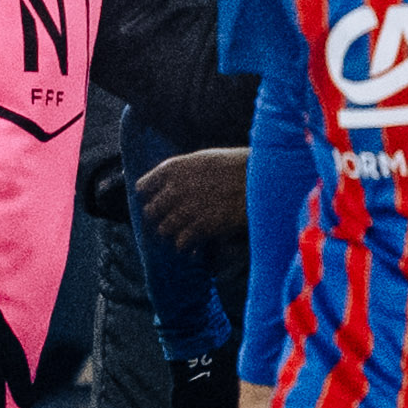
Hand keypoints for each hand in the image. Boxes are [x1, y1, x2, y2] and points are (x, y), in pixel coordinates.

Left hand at [134, 146, 248, 252]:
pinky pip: (182, 243)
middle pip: (150, 211)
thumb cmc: (240, 166)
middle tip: (173, 221)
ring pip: (164, 230)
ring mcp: (187, 209)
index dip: (151, 196)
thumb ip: (185, 172)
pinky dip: (188, 248)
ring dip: (175, 233)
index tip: (160, 201)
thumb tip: (173, 184)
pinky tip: (197, 248)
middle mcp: (175, 188)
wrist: (264, 180)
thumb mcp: (206, 159)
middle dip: (160, 217)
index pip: (143, 187)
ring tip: (188, 235)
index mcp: (174, 167)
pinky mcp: (201, 227)